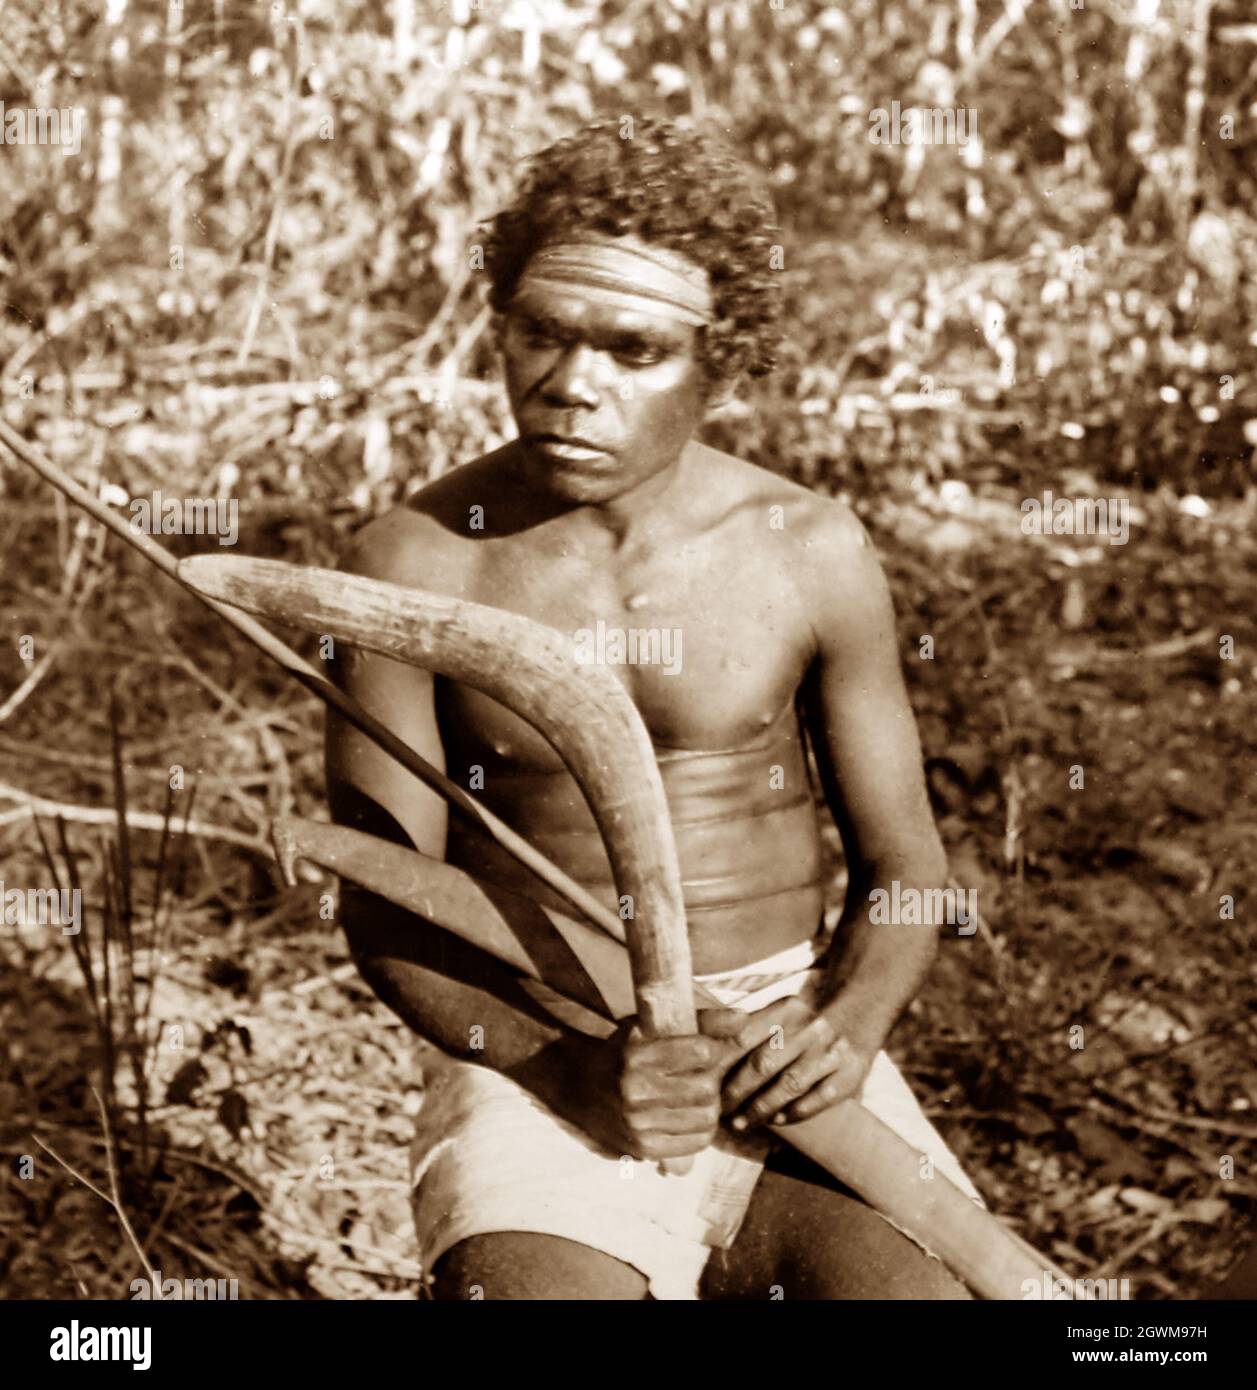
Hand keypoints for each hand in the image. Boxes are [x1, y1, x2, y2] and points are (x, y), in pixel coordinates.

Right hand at [543, 1022, 729, 1161]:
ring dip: (711, 1106)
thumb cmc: (624, 1052)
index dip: (711, 1049)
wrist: (581, 1089)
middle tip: (704, 1075)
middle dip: (713, 1080)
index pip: (700, 1052)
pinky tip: (690, 1116)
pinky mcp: (644, 1149)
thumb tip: (743, 1018)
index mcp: (636, 1054)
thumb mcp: (652, 1027)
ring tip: (699, 1096)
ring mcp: (638, 1124)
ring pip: (706, 1118)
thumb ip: (701, 1022)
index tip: (705, 1050)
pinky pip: (696, 1143)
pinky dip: (702, 1129)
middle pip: (706, 1089)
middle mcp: (634, 1090)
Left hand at [698, 996, 878, 1129]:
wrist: (859, 1016)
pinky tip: (776, 1122)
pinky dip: (794, 1113)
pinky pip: (817, 1100)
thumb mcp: (780, 1013)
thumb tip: (706, 1052)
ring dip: (761, 1108)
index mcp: (787, 1009)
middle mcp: (811, 1027)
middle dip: (737, 1090)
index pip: (745, 1035)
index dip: (722, 1062)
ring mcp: (831, 1051)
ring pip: (789, 1085)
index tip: (705, 1081)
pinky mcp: (849, 1075)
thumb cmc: (803, 1023)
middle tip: (719, 1109)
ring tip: (740, 1123)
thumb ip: (748, 1028)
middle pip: (764, 1063)